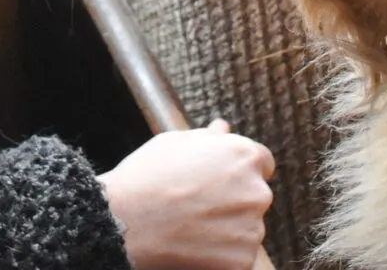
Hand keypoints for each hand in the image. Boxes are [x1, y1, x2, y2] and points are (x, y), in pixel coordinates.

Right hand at [98, 120, 275, 269]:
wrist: (125, 221)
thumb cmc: (146, 177)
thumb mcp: (174, 142)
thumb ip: (208, 137)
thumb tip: (223, 129)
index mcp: (244, 156)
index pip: (261, 163)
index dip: (238, 171)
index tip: (219, 180)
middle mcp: (256, 191)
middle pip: (255, 196)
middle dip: (234, 200)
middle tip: (199, 204)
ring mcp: (252, 229)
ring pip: (247, 228)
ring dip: (228, 229)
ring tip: (191, 225)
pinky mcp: (242, 260)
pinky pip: (237, 257)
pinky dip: (220, 255)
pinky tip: (193, 245)